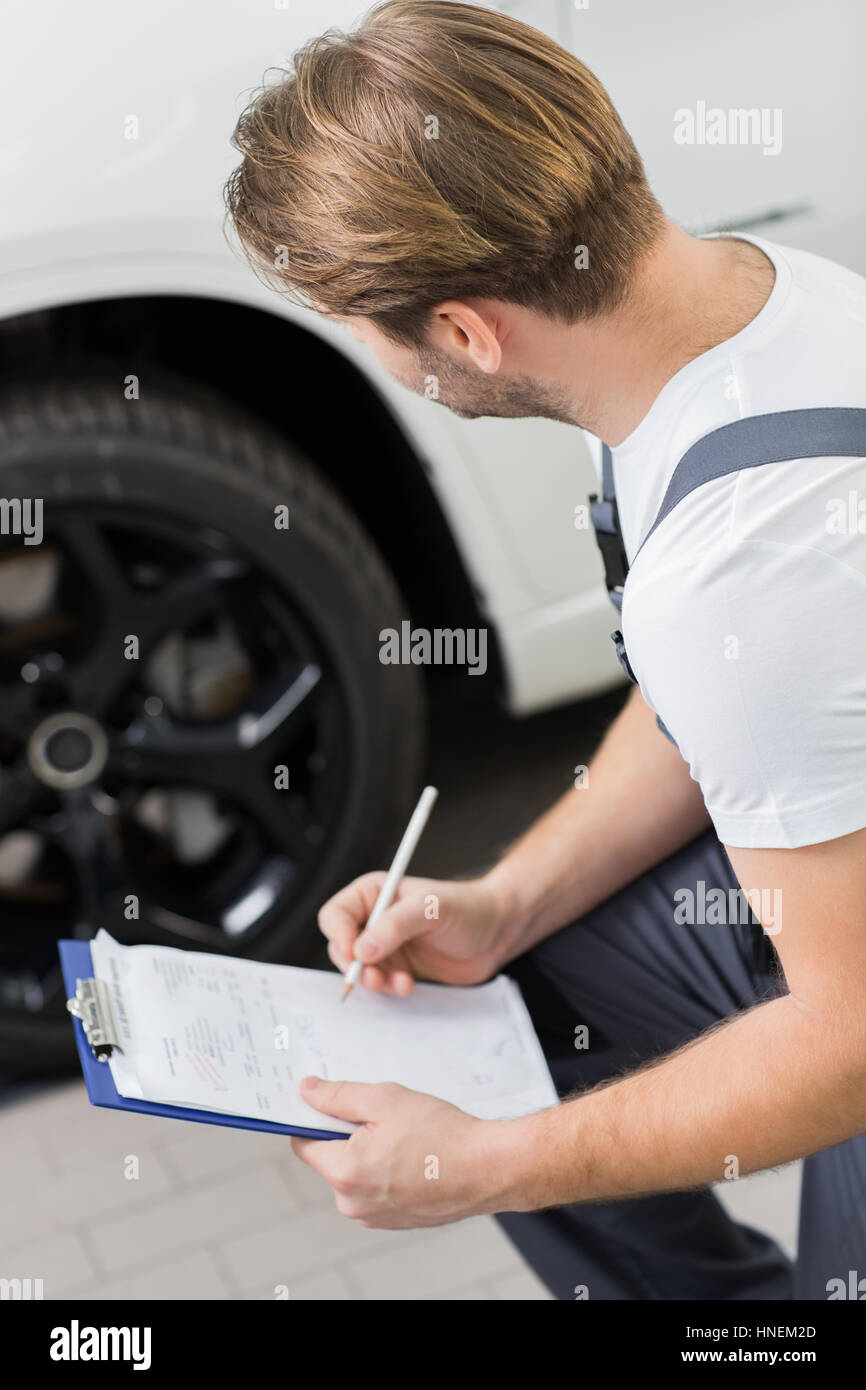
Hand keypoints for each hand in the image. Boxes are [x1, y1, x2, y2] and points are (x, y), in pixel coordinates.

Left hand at [291, 1076, 525, 1227]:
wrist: (488, 1168)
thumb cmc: (441, 1134)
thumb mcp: (384, 1099)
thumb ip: (338, 1096)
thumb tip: (306, 1092)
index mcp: (344, 1173)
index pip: (304, 1142)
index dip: (316, 1118)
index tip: (335, 1104)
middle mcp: (353, 1204)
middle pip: (331, 1158)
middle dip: (349, 1135)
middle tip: (384, 1118)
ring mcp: (374, 1218)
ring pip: (355, 1174)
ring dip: (369, 1153)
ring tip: (406, 1139)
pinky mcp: (395, 1222)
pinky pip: (376, 1190)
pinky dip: (387, 1172)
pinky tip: (415, 1157)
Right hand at [318, 871, 511, 993]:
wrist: (497, 933)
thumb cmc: (467, 908)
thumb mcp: (431, 908)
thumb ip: (395, 925)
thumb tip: (362, 951)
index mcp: (374, 894)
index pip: (336, 914)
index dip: (339, 935)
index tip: (354, 954)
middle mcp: (374, 920)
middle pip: (341, 946)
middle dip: (354, 966)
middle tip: (374, 978)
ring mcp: (385, 946)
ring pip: (359, 970)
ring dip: (373, 982)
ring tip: (398, 983)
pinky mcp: (398, 968)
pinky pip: (379, 984)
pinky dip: (388, 989)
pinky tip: (408, 985)